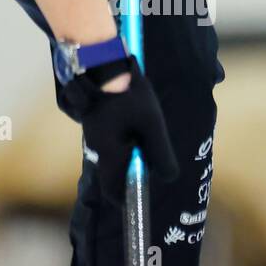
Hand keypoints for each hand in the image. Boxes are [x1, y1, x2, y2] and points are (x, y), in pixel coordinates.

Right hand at [61, 57, 179, 202]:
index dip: (126, 199)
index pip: (112, 190)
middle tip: (155, 165)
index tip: (139, 201)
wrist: (102, 64)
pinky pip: (115, 139)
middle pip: (116, 173)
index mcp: (110, 152)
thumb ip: (159, 153)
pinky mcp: (98, 122)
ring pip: (117, 154)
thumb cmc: (129, 95)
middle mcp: (99, 147)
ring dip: (135, 153)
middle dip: (135, 173)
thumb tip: (169, 177)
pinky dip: (129, 139)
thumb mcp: (152, 125)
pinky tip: (140, 124)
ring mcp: (96, 134)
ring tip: (150, 138)